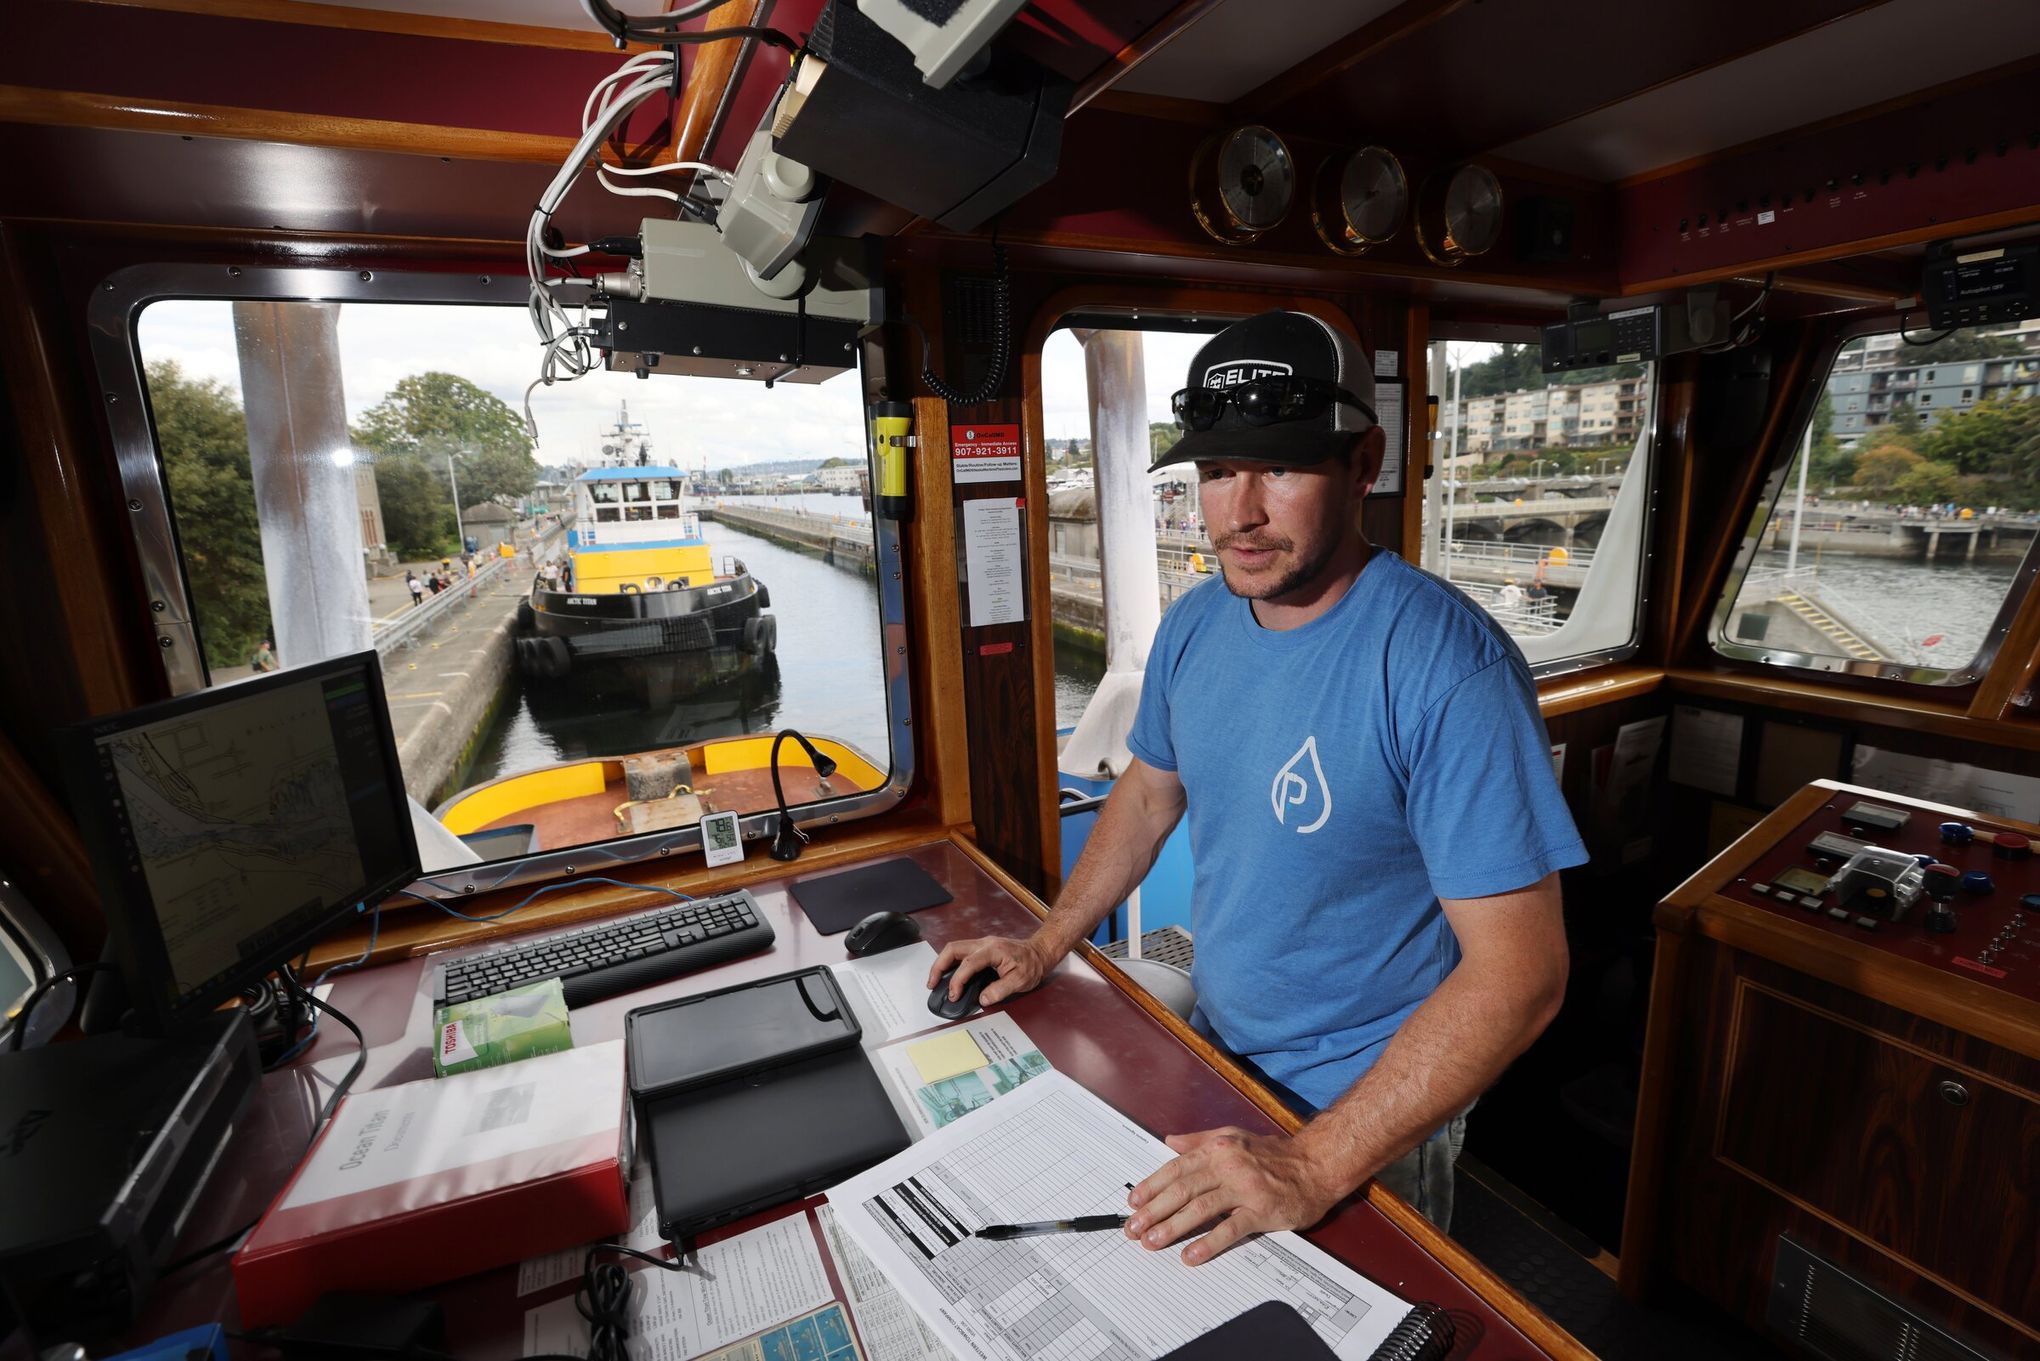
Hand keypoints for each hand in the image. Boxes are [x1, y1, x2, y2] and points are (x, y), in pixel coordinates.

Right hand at [925, 934, 1059, 1006]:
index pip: (968, 963)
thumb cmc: (1032, 965)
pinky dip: (950, 963)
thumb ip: (1000, 990)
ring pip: (954, 949)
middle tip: (931, 984)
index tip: (953, 995)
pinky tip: (948, 975)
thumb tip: (982, 999)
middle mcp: (984, 943)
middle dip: (938, 966)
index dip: (957, 980)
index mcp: (993, 950)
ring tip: (935, 981)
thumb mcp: (1020, 981)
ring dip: (942, 963)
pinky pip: (960, 952)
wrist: (1039, 953)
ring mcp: (981, 944)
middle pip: (952, 949)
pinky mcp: (981, 948)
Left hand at [1124, 1127, 1347, 1264]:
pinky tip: (1191, 1256)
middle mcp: (1227, 1165)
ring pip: (1200, 1208)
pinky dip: (1208, 1243)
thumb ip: (1200, 1140)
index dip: (1151, 1187)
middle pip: (1182, 1189)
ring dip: (1172, 1227)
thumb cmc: (1274, 1154)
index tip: (1134, 1204)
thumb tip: (1171, 1141)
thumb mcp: (1233, 1136)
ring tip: (1153, 1242)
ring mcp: (1244, 1188)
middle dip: (1154, 1211)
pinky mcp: (1261, 1210)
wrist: (1316, 1165)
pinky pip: (1230, 1229)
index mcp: (1217, 1149)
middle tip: (1134, 1229)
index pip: (1175, 1169)